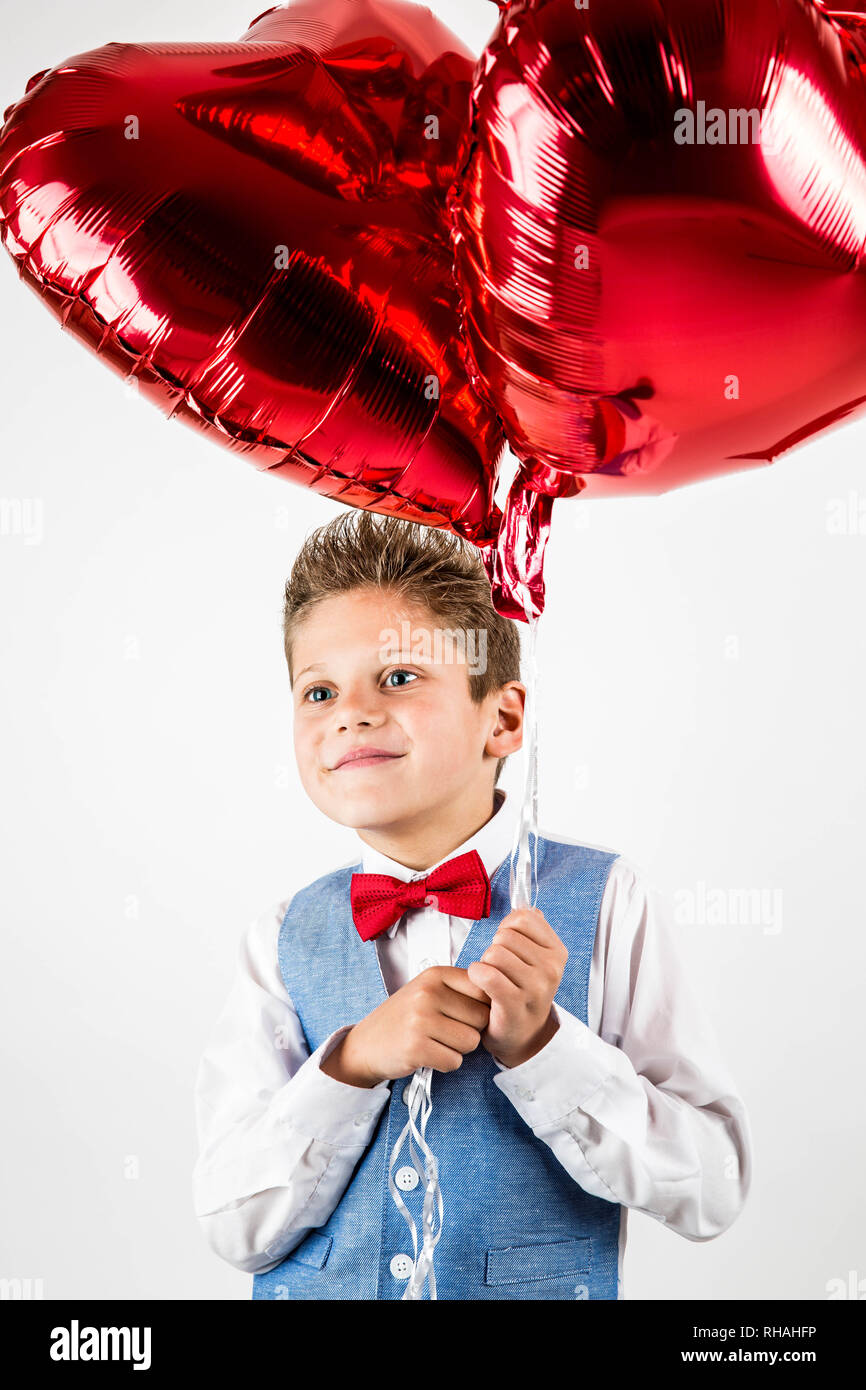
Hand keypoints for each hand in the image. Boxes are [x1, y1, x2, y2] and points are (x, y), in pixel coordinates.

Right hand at [320, 966, 490, 1087]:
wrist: (365, 1045)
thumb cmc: (405, 1018)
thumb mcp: (428, 991)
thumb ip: (461, 990)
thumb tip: (503, 995)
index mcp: (435, 974)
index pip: (485, 989)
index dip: (481, 1007)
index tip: (463, 1014)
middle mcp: (428, 992)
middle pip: (482, 1019)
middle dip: (470, 1031)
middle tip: (444, 1032)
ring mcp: (420, 1019)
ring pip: (471, 1042)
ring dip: (458, 1049)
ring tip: (435, 1042)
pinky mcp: (416, 1047)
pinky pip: (454, 1061)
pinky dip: (445, 1063)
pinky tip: (427, 1054)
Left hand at [466, 907, 566, 1067]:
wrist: (524, 1036)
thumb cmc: (523, 992)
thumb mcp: (536, 959)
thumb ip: (533, 931)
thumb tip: (527, 907)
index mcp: (557, 952)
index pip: (522, 918)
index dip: (507, 929)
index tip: (510, 949)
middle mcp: (551, 969)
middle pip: (505, 936)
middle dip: (495, 949)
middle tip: (500, 970)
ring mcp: (535, 988)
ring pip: (493, 953)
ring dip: (485, 964)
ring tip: (494, 981)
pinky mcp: (514, 1004)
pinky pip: (486, 974)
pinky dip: (476, 975)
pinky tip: (481, 984)